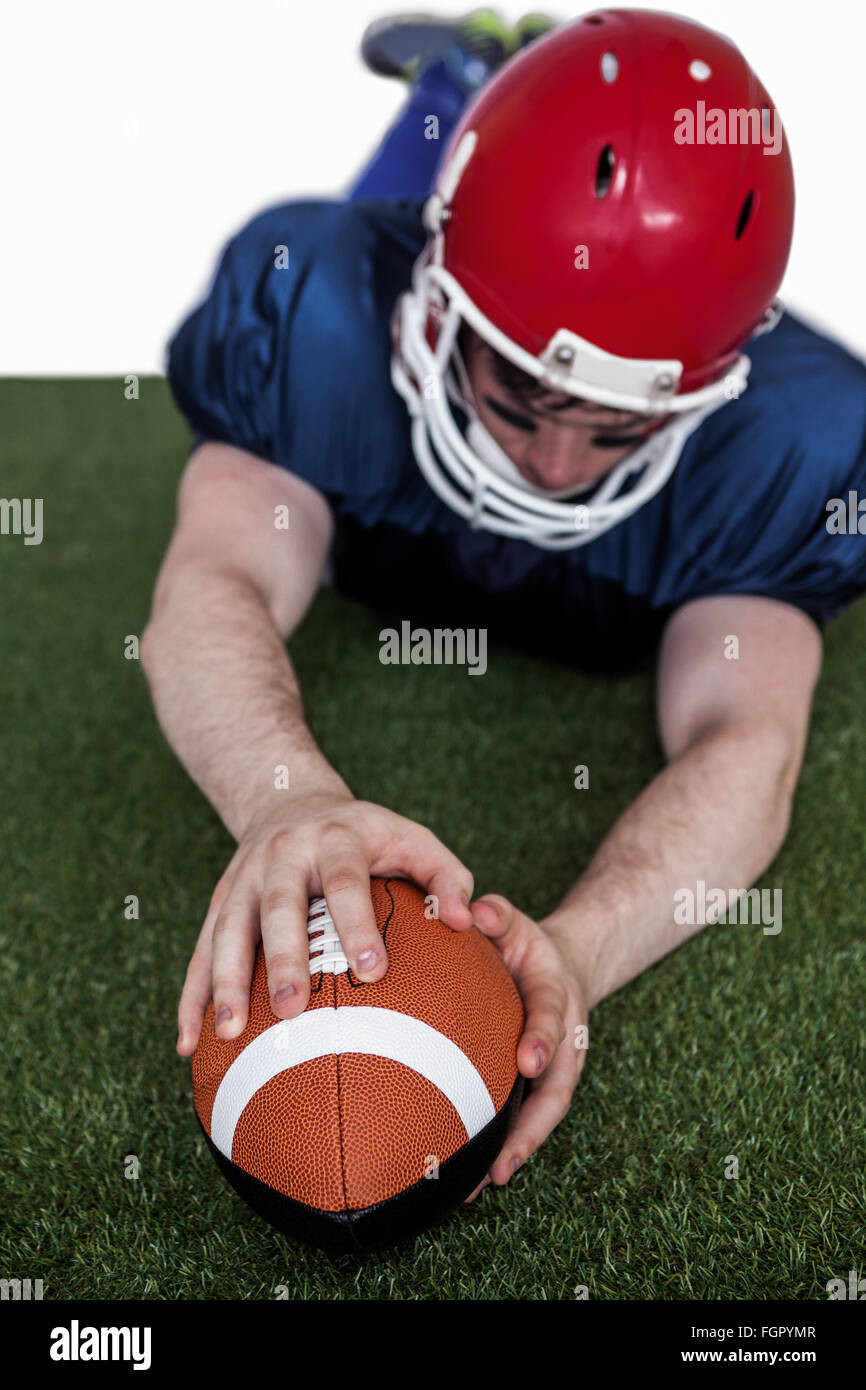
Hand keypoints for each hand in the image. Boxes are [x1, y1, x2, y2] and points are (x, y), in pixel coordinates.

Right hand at [176, 791, 473, 1054]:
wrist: (288, 796)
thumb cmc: (365, 834)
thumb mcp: (410, 836)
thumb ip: (446, 874)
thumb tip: (464, 922)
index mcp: (336, 838)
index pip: (346, 883)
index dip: (358, 926)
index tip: (373, 973)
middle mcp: (283, 855)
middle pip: (278, 907)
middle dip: (283, 958)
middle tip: (292, 1010)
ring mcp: (243, 878)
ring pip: (228, 930)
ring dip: (225, 982)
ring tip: (228, 1033)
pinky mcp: (219, 901)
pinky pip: (200, 952)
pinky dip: (192, 997)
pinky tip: (189, 1042)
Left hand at [462, 895, 588, 1199]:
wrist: (557, 966)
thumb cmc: (523, 944)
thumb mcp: (514, 920)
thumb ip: (497, 914)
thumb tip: (475, 911)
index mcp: (558, 996)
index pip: (554, 1017)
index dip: (544, 1038)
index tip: (529, 1060)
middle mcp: (564, 1041)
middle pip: (554, 1091)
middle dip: (531, 1128)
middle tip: (503, 1160)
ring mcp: (554, 1069)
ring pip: (540, 1117)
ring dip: (515, 1152)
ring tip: (479, 1186)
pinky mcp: (537, 1086)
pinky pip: (523, 1120)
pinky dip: (504, 1149)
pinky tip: (473, 1180)